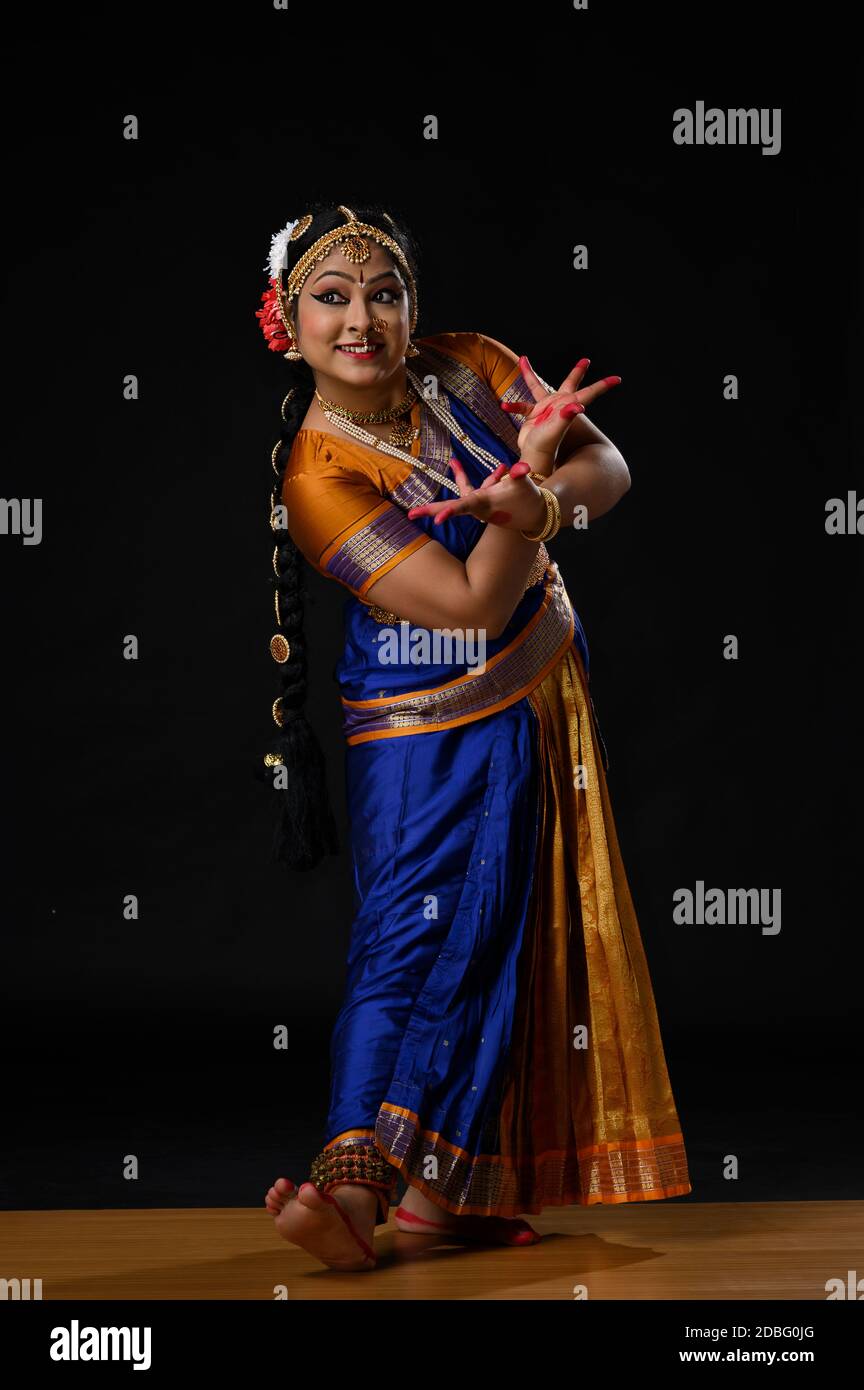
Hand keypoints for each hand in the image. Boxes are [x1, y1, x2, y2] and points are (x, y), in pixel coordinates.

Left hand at [407, 456, 548, 533]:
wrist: (537, 513)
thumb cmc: (529, 499)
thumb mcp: (524, 484)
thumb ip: (520, 475)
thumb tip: (522, 467)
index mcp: (483, 503)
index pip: (463, 507)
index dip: (450, 512)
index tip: (436, 521)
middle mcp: (478, 506)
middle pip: (451, 506)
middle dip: (431, 510)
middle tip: (411, 515)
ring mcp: (479, 503)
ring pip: (463, 490)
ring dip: (459, 476)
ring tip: (458, 463)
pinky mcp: (484, 499)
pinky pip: (474, 486)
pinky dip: (473, 475)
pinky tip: (477, 464)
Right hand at [501, 355, 621, 471]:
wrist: (533, 456)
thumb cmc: (546, 444)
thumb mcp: (556, 429)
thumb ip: (566, 417)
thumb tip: (579, 406)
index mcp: (568, 404)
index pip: (589, 392)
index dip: (603, 386)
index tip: (618, 380)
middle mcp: (559, 404)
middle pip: (570, 383)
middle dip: (577, 372)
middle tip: (586, 360)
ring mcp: (545, 409)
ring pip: (537, 387)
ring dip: (529, 374)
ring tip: (522, 359)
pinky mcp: (532, 415)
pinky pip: (521, 406)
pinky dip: (513, 405)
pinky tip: (504, 406)